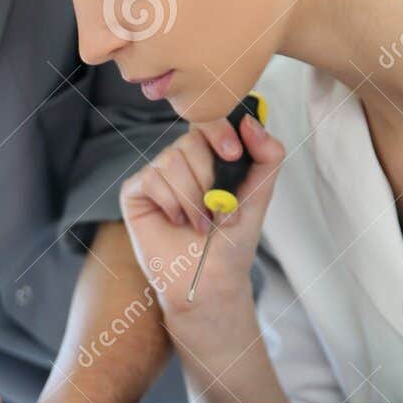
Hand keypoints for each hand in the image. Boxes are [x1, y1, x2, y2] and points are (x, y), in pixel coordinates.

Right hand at [120, 112, 283, 322]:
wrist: (209, 281)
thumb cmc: (232, 242)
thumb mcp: (259, 196)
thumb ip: (267, 157)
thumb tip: (251, 122)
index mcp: (209, 155)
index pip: (210, 122)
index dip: (219, 130)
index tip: (233, 154)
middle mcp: (180, 159)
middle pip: (191, 142)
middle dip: (210, 181)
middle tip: (216, 212)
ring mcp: (156, 174)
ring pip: (172, 161)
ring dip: (192, 199)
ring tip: (199, 223)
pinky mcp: (135, 191)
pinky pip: (151, 179)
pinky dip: (171, 203)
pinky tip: (176, 222)